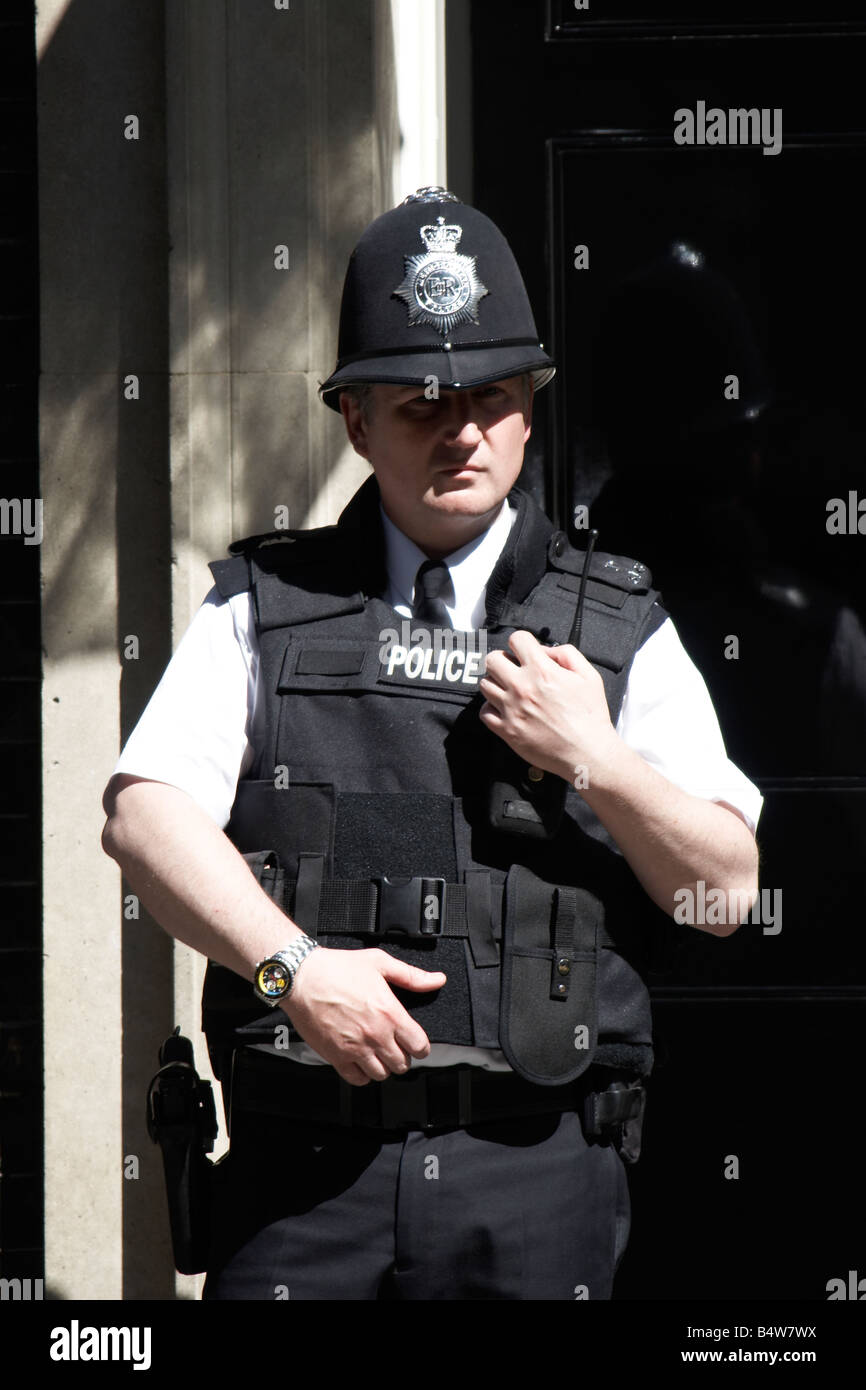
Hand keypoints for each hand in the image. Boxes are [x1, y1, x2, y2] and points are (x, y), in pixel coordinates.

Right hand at [282, 946, 445, 1085]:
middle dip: (402, 1056)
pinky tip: (361, 1061)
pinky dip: (362, 1074)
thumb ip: (411, 976)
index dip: (420, 1046)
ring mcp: (355, 1048)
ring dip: (383, 1066)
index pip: (419, 1046)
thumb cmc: (337, 968)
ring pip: (382, 1074)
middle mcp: (375, 1035)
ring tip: (378, 1053)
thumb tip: (436, 980)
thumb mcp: (380, 963)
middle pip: (402, 1064)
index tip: (415, 1043)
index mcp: (390, 1013)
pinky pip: (357, 1079)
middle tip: (395, 1046)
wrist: (302, 978)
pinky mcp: (336, 1056)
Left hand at [478, 631, 619, 784]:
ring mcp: (512, 710)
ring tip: (510, 690)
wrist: (587, 753)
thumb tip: (545, 650)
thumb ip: (566, 654)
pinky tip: (505, 708)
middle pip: (492, 660)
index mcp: (542, 671)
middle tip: (514, 669)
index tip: (525, 651)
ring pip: (485, 685)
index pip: (517, 639)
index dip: (522, 642)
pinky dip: (491, 708)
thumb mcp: (589, 676)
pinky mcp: (507, 730)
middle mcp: (522, 688)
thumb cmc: (590, 717)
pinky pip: (484, 711)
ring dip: (496, 683)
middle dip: (503, 660)